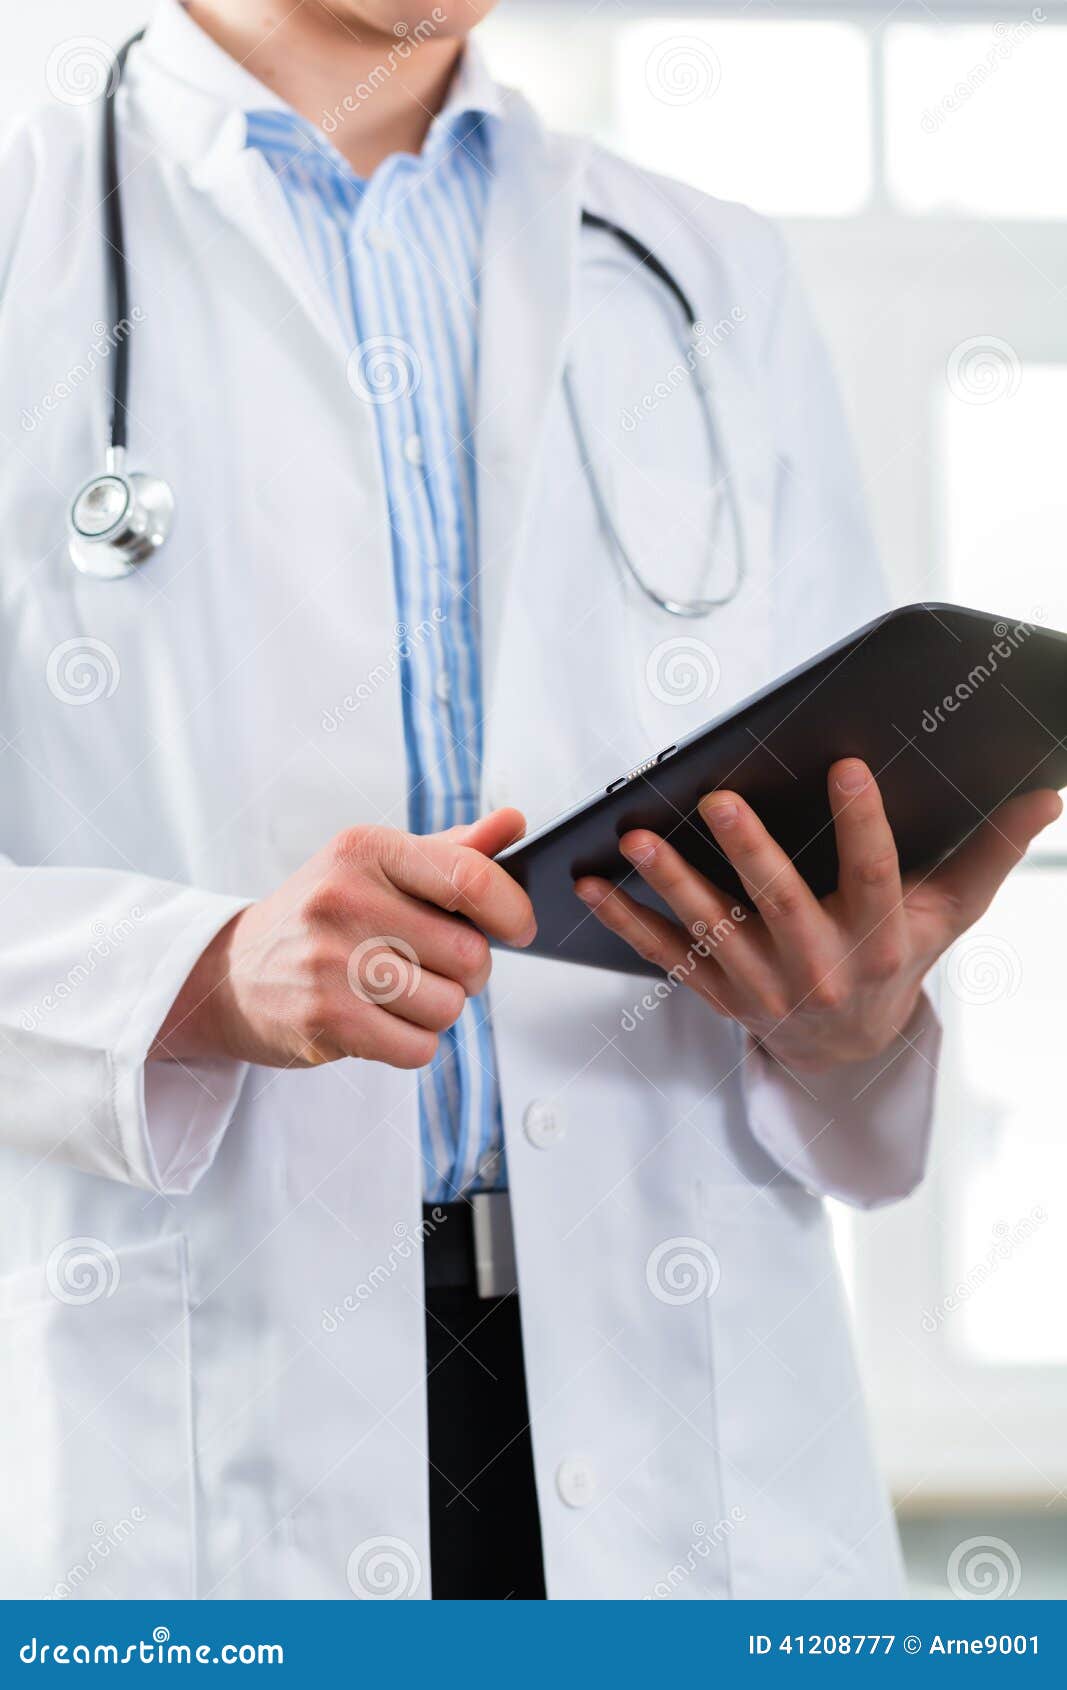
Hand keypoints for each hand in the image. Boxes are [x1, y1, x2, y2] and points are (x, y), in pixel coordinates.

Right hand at [150, 809, 532, 1070]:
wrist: (231, 973)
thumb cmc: (322, 915)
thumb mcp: (376, 868)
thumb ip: (450, 850)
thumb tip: (515, 823)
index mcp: (364, 849)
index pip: (469, 877)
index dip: (511, 909)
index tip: (519, 929)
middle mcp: (343, 898)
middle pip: (469, 955)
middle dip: (469, 971)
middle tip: (437, 967)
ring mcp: (329, 961)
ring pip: (448, 1007)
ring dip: (438, 1010)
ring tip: (400, 993)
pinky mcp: (323, 1020)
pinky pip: (418, 1047)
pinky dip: (413, 1042)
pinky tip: (381, 1021)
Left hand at [575, 760, 1060, 1073]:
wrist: (846, 1051)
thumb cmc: (896, 960)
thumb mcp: (947, 914)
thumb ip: (989, 853)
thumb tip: (1047, 795)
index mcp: (879, 942)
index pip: (874, 877)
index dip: (863, 824)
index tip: (847, 765)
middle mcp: (820, 969)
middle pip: (782, 905)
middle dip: (750, 852)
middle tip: (719, 798)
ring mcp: (763, 986)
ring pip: (713, 932)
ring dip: (672, 885)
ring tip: (636, 836)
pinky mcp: (718, 994)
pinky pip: (667, 957)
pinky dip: (627, 921)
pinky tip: (589, 884)